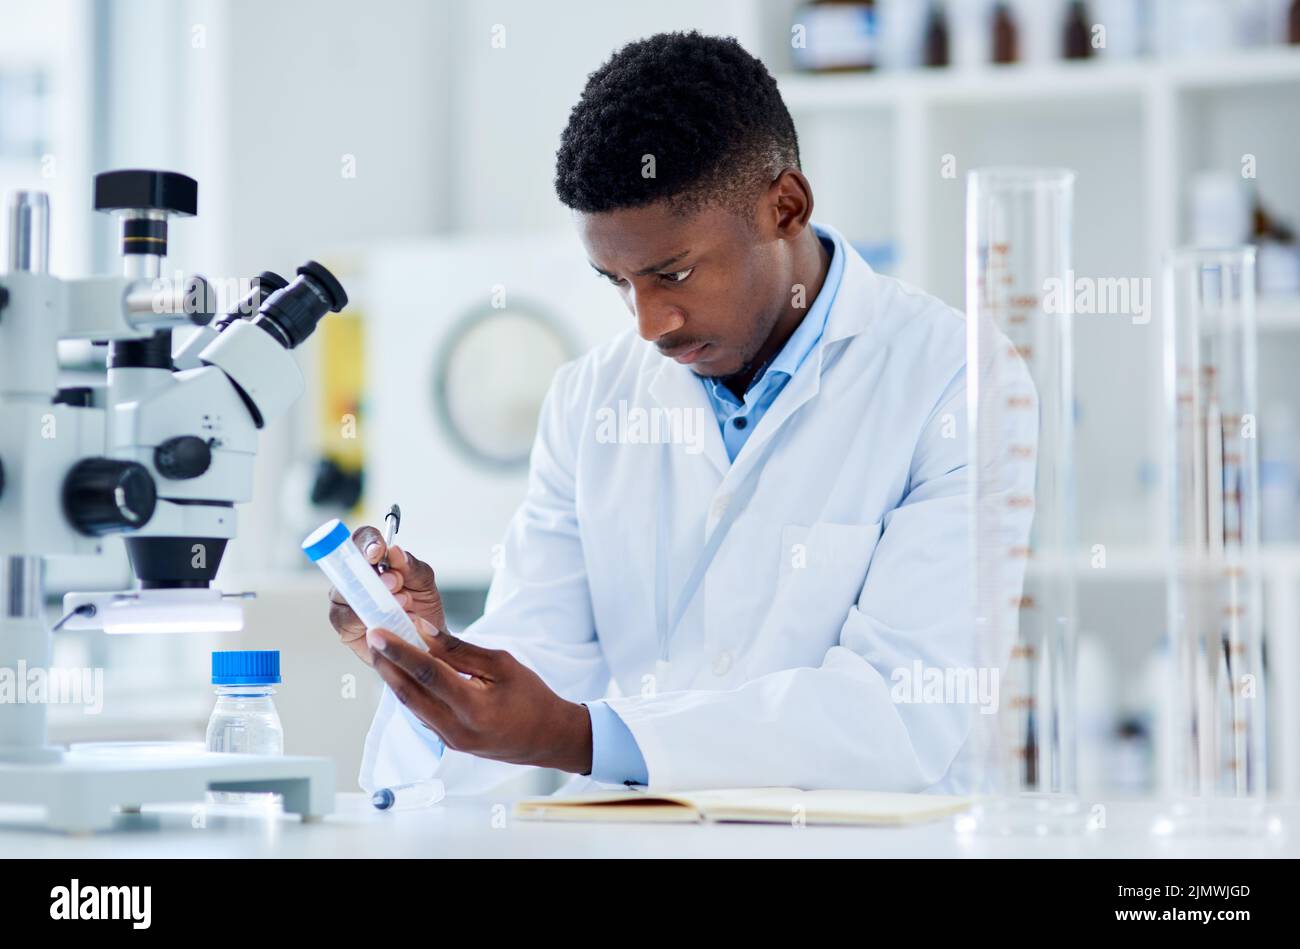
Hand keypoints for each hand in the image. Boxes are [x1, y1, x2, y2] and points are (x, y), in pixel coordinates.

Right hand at [327, 524, 445, 666]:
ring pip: (346, 593)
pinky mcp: (344, 628)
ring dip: (375, 599)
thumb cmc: (421, 607)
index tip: (379, 551)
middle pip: (347, 566)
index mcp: (372, 560)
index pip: (361, 539)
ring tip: (403, 606)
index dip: (366, 542)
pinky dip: (372, 621)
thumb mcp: (424, 584)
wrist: (427, 641)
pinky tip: (394, 623)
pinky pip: (347, 620)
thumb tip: (395, 552)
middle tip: (395, 583)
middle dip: (372, 575)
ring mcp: (344, 602)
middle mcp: (353, 578)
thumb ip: (412, 567)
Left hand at [365, 618, 593, 774]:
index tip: (379, 633)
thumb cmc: (531, 697)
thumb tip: (423, 631)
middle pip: (409, 694)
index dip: (400, 651)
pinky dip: (409, 691)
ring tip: (383, 651)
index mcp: (474, 707)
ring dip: (394, 677)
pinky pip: (421, 714)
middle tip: (372, 638)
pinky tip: (403, 672)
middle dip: (387, 664)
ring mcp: (450, 740)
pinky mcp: (448, 742)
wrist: (547, 738)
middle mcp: (456, 729)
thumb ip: (460, 649)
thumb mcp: (502, 664)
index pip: (428, 675)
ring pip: (411, 705)